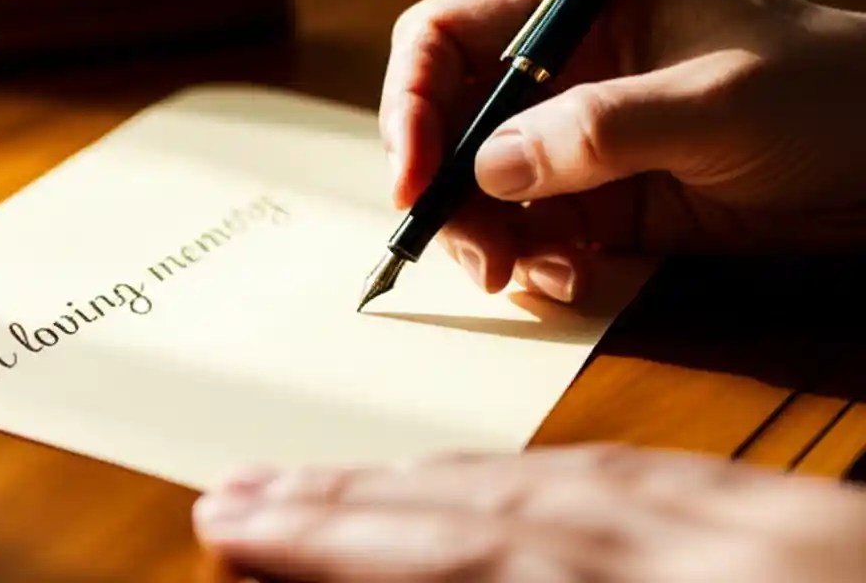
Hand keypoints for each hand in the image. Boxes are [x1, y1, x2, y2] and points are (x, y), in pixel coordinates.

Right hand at [195, 445, 865, 581]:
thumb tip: (452, 568)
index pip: (491, 557)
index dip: (348, 539)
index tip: (248, 521)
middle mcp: (733, 549)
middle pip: (507, 506)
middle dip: (359, 498)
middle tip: (247, 484)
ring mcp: (771, 530)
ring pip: (568, 479)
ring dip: (437, 479)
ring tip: (334, 481)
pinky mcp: (801, 528)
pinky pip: (645, 482)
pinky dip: (542, 480)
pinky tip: (499, 485)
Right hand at [382, 0, 865, 303]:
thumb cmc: (827, 93)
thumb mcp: (715, 102)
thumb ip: (599, 130)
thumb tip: (489, 167)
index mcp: (573, 2)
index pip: (443, 39)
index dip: (409, 105)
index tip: (412, 179)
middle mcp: (561, 67)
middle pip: (449, 125)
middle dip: (446, 191)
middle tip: (472, 254)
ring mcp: (578, 138)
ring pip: (482, 190)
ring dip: (487, 238)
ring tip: (519, 275)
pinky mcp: (602, 200)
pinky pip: (534, 234)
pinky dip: (537, 264)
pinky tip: (573, 277)